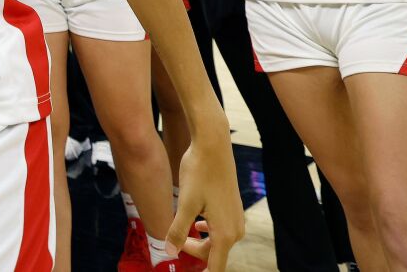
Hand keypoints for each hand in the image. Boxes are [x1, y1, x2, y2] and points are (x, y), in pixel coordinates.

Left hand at [169, 120, 244, 269]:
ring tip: (182, 237)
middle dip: (194, 252)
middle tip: (173, 244)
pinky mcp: (233, 208)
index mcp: (225, 234)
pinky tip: (197, 223)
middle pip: (214, 254)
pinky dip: (207, 231)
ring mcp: (236, 219)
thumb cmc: (199, 173)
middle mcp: (236, 230)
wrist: (213, 146)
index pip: (215, 267)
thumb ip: (178, 230)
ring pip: (217, 241)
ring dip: (200, 242)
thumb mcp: (185, 204)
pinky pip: (221, 229)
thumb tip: (169, 253)